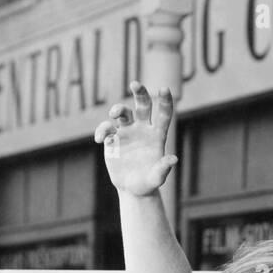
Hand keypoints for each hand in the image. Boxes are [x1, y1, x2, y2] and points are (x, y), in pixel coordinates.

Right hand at [93, 81, 177, 196]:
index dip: (164, 100)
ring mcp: (127, 132)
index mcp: (157, 134)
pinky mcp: (112, 140)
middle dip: (140, 93)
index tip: (164, 88)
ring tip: (114, 114)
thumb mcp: (157, 178)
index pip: (163, 113)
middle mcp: (142, 129)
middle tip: (135, 84)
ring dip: (118, 109)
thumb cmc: (148, 182)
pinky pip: (106, 129)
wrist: (132, 189)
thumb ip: (164, 168)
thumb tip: (173, 159)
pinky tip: (99, 139)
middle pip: (142, 105)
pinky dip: (102, 130)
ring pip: (123, 113)